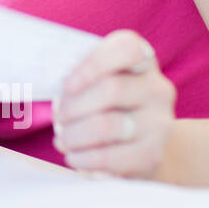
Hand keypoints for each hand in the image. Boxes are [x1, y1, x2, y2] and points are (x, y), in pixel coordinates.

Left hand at [53, 29, 176, 180]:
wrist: (138, 143)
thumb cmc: (103, 103)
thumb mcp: (93, 82)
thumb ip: (76, 79)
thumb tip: (48, 94)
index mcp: (141, 60)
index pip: (127, 49)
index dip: (94, 64)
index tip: (67, 84)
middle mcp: (157, 88)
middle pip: (112, 89)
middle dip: (73, 106)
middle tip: (58, 118)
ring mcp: (160, 122)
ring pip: (109, 125)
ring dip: (75, 135)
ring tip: (62, 140)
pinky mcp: (153, 153)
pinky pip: (113, 157)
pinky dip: (85, 158)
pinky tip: (74, 157)